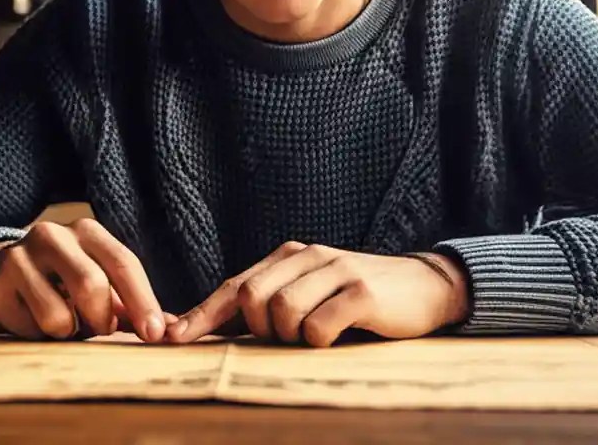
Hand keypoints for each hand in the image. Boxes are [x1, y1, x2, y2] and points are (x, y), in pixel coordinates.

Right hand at [0, 217, 173, 342]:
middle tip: (100, 330)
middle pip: (91, 286)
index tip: (156, 334)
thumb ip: (132, 304)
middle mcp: (53, 235)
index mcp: (87, 232)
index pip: (123, 263)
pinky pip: (30, 328)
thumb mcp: (98, 283)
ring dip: (67, 332)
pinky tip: (32, 317)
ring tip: (62, 320)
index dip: (143, 301)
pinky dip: (39, 335)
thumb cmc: (61, 282)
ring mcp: (20, 256)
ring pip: (58, 316)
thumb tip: (174, 328)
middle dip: (101, 321)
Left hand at [165, 241, 470, 346]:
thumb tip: (209, 331)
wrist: (426, 288)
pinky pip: (318, 326)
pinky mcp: (361, 291)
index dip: (201, 314)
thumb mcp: (311, 295)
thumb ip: (269, 307)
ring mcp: (335, 270)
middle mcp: (308, 255)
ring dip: (292, 338)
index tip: (171, 337)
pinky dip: (320, 341)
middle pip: (253, 298)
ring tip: (318, 336)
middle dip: (259, 329)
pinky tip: (339, 336)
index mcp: (289, 256)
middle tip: (287, 339)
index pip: (234, 286)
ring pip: (282, 312)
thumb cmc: (359, 301)